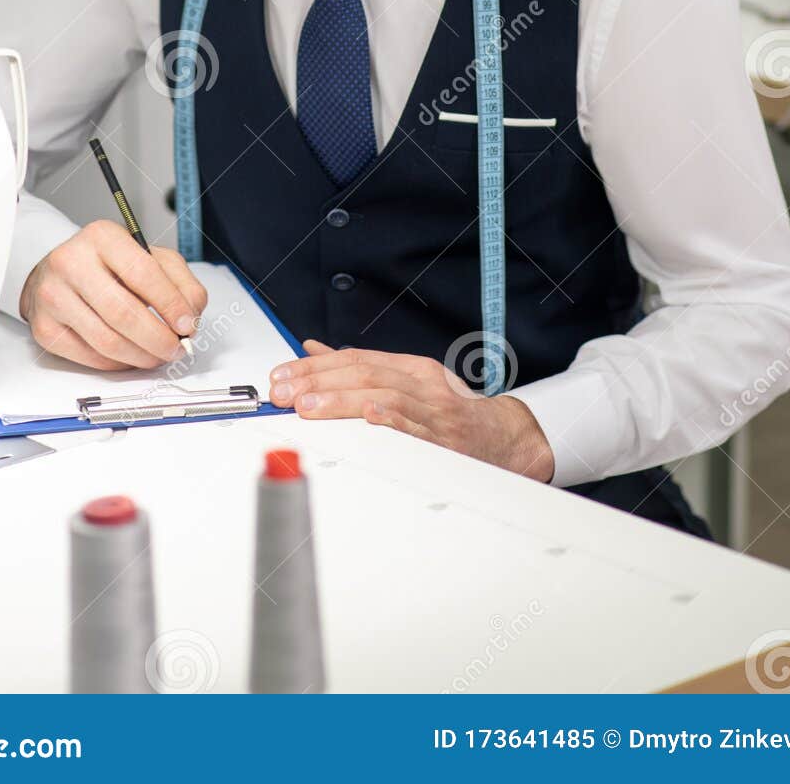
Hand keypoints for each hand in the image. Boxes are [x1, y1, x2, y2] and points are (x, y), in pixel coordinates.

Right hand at [19, 219, 207, 370]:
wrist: (58, 272)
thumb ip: (179, 281)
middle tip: (176, 349)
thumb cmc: (108, 265)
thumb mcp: (150, 257)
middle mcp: (71, 263)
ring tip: (157, 355)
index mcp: (102, 237)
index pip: (142, 273)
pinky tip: (131, 356)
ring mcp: (53, 296)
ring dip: (141, 356)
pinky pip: (89, 357)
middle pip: (123, 313)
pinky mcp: (43, 327)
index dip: (170, 304)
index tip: (188, 324)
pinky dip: (118, 363)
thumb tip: (190, 316)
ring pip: (107, 341)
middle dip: (158, 339)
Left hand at [269, 342, 554, 480]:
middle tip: (282, 392)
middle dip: (316, 381)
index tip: (281, 377)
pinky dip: (390, 420)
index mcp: (411, 368)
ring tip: (306, 407)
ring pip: (382, 396)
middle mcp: (422, 383)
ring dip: (341, 401)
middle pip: (362, 373)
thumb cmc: (455, 413)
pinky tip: (366, 417)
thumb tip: (312, 350)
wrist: (508, 438)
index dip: (313, 366)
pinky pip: (416, 428)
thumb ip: (362, 368)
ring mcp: (435, 410)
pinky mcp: (447, 439)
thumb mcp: (410, 382)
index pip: (354, 358)